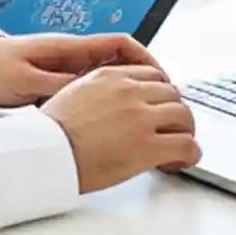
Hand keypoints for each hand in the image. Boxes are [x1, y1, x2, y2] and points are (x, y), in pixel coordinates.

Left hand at [0, 33, 163, 108]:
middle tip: (165, 100)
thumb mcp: (26, 80)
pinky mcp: (60, 81)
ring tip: (148, 112)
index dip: (145, 57)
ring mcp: (68, 68)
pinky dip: (110, 99)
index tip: (162, 77)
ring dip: (131, 89)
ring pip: (111, 75)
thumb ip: (56, 87)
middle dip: (147, 77)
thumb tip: (86, 94)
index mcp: (69, 49)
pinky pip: (94, 87)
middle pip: (122, 60)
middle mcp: (73, 55)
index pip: (120, 43)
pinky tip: (116, 119)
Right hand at [40, 65, 201, 192]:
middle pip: (172, 93)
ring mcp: (141, 117)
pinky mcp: (148, 145)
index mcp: (110, 76)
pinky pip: (186, 145)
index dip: (161, 93)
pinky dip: (189, 153)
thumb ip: (98, 91)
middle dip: (174, 111)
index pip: (152, 75)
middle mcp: (129, 91)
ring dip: (184, 131)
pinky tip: (180, 161)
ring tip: (177, 146)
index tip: (161, 105)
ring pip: (184, 115)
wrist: (46, 153)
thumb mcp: (72, 94)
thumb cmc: (50, 132)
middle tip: (171, 127)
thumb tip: (108, 103)